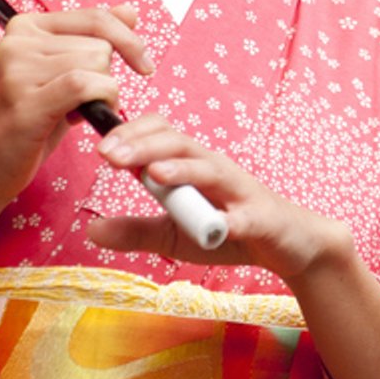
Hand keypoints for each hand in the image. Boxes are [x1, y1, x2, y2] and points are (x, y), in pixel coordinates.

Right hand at [0, 7, 153, 211]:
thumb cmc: (31, 123)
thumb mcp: (64, 75)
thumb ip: (93, 40)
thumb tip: (129, 10)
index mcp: (24, 26)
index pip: (95, 17)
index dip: (128, 39)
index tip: (144, 65)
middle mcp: (16, 41)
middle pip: (99, 45)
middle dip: (105, 77)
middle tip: (81, 104)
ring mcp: (16, 69)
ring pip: (95, 64)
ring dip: (103, 94)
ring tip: (77, 114)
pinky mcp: (24, 101)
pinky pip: (83, 86)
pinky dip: (98, 100)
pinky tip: (82, 118)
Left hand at [87, 115, 352, 284]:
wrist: (289, 245)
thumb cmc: (230, 230)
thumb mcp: (173, 234)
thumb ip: (136, 230)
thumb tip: (90, 228)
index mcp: (192, 167)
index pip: (161, 134)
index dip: (131, 135)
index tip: (100, 148)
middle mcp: (215, 168)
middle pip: (179, 144)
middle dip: (143, 146)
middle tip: (109, 155)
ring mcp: (240, 190)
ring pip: (211, 169)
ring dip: (183, 171)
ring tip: (154, 175)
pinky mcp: (261, 217)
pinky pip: (246, 215)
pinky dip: (232, 219)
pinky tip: (218, 226)